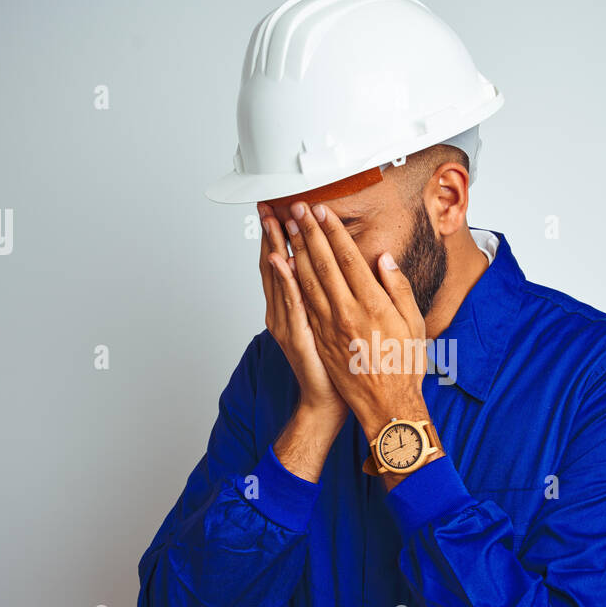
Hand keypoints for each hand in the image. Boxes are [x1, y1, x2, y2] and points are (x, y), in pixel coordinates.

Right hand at [258, 203, 348, 427]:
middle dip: (274, 232)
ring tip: (274, 219)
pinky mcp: (298, 336)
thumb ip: (328, 295)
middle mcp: (287, 312)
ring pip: (281, 278)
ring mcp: (289, 323)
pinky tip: (282, 260)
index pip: (289, 263)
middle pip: (278, 264)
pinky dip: (285, 280)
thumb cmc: (336, 367)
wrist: (328, 402)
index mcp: (299, 306)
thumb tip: (331, 266)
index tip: (282, 209)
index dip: (284, 235)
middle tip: (269, 204)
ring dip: (277, 246)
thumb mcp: (330, 326)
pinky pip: (292, 303)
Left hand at [282, 200, 430, 442]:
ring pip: (305, 281)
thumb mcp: (414, 325)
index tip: (322, 211)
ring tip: (285, 227)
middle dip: (308, 232)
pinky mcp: (318, 339)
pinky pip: (301, 304)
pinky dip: (289, 281)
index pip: (347, 258)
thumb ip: (399, 289)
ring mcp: (328, 327)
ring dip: (293, 250)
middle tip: (297, 208)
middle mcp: (346, 313)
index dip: (332, 231)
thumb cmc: (403, 366)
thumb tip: (384, 260)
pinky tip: (282, 264)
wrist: (385, 406)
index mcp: (372, 305)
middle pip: (322, 263)